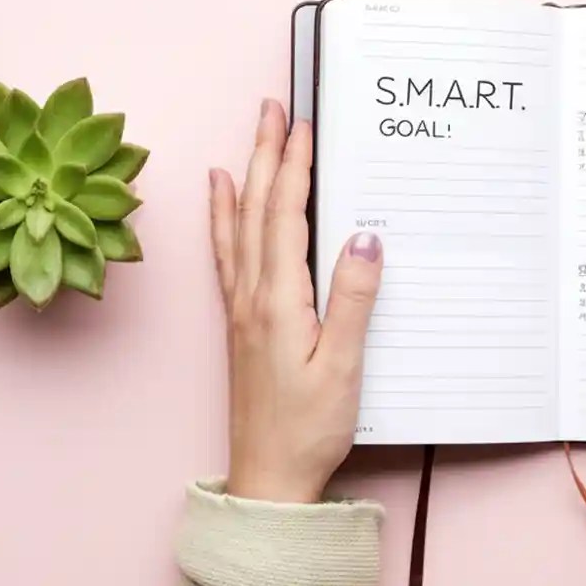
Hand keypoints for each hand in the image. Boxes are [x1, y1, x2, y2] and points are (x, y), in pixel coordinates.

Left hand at [208, 98, 383, 502]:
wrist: (268, 478)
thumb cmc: (308, 429)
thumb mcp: (344, 367)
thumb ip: (354, 298)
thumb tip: (365, 235)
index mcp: (279, 301)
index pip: (286, 216)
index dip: (294, 166)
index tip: (302, 124)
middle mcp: (252, 296)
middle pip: (257, 208)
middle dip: (266, 153)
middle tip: (273, 108)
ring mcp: (241, 308)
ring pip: (239, 225)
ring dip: (246, 175)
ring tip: (249, 136)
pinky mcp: (240, 322)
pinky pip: (228, 254)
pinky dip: (223, 218)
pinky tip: (220, 196)